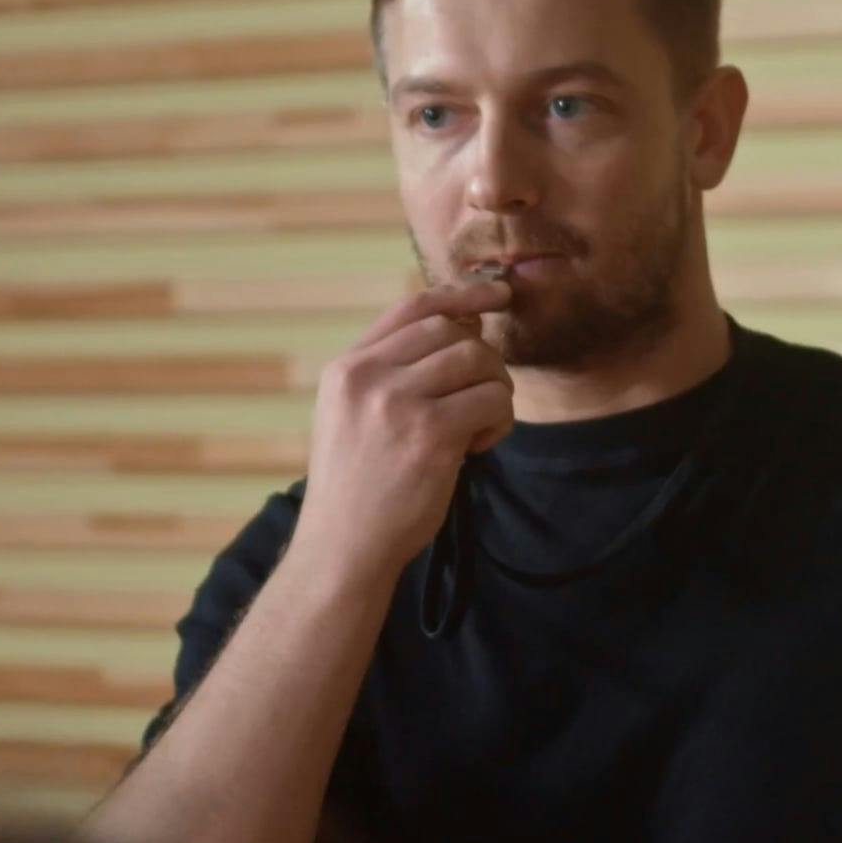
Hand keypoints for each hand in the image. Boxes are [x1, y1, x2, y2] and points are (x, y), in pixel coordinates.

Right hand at [288, 279, 513, 582]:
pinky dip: (499, 421)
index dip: (462, 294)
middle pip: (452, 331)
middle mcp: (366, 377)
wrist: (342, 548)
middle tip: (482, 400)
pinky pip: (492, 401)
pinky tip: (478, 447)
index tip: (497, 294)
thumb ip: (392, 373)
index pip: (413, 308)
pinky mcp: (430, 435)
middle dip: (483, 361)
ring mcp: (397, 404)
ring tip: (477, 429)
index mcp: (345, 368)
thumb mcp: (352, 417)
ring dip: (495, 391)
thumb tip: (464, 327)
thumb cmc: (357, 489)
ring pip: (478, 360)